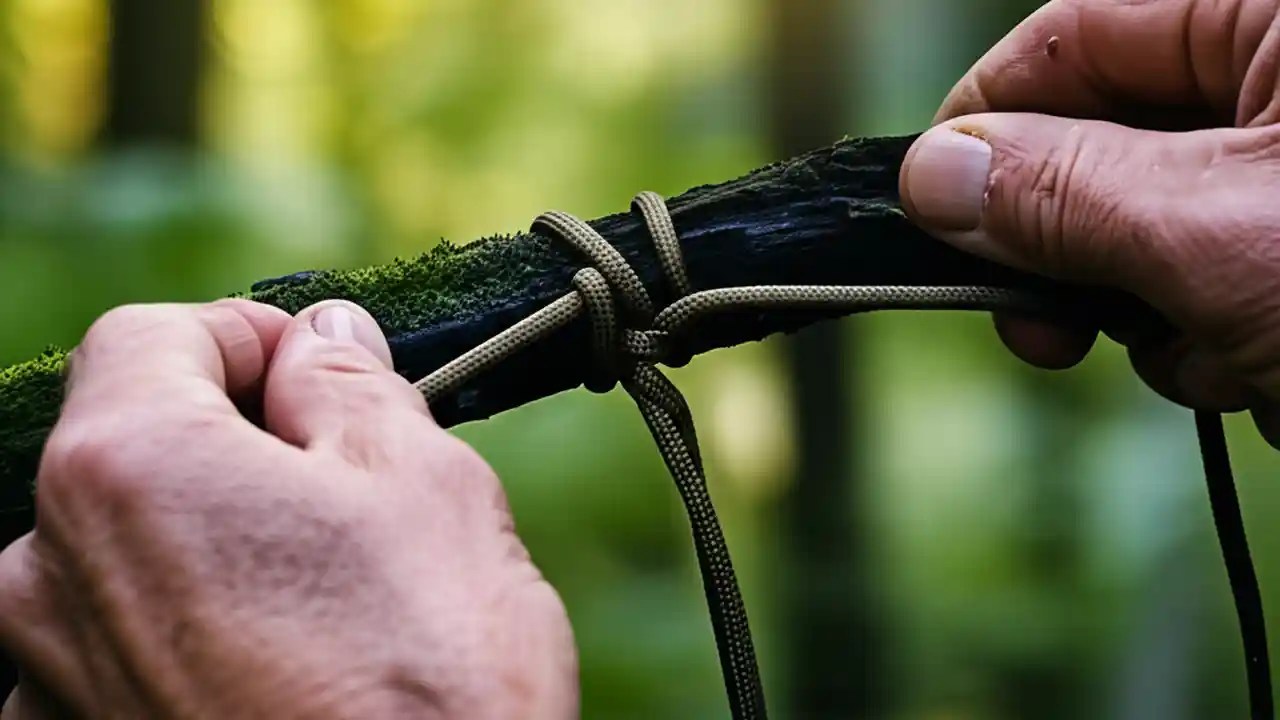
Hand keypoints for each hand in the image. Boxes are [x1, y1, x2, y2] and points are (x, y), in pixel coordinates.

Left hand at [0, 299, 576, 718]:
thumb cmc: (430, 672)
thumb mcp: (424, 483)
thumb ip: (353, 384)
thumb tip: (323, 338)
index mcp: (126, 467)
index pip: (150, 335)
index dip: (245, 334)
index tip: (317, 371)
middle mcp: (51, 569)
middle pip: (131, 444)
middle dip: (234, 440)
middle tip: (346, 484)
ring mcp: (54, 673)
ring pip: (130, 548)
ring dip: (213, 537)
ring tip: (325, 591)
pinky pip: (120, 643)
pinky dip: (187, 626)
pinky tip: (278, 665)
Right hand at [898, 0, 1279, 442]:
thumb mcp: (1214, 229)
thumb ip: (1058, 192)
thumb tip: (927, 173)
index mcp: (1276, 15)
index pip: (1076, 35)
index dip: (985, 121)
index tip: (930, 212)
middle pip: (1102, 148)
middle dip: (1075, 257)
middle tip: (1049, 331)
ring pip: (1147, 234)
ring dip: (1155, 321)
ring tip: (1227, 360)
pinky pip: (1207, 287)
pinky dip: (1214, 345)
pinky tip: (1267, 377)